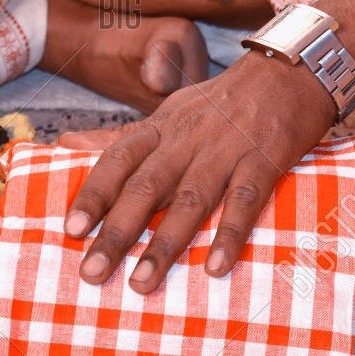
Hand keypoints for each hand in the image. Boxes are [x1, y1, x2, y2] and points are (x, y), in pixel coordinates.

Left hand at [64, 52, 334, 292]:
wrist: (289, 72)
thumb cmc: (221, 103)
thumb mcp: (168, 113)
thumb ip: (122, 139)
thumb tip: (65, 144)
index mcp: (160, 128)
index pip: (117, 160)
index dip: (93, 195)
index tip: (70, 232)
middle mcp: (187, 138)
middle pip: (146, 187)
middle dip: (117, 232)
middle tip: (92, 272)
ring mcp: (226, 150)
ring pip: (190, 199)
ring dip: (164, 244)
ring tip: (141, 283)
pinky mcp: (264, 160)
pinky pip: (244, 201)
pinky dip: (229, 234)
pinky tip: (215, 268)